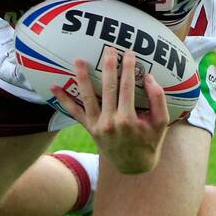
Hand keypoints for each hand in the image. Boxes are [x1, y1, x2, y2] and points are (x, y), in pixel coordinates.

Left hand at [50, 50, 170, 174]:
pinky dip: (64, 100)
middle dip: (108, 66)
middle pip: (108, 88)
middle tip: (108, 49)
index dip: (128, 68)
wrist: (134, 166)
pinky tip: (54, 88)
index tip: (129, 53)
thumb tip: (149, 78)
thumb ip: (158, 100)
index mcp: (129, 119)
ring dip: (82, 78)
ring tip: (78, 61)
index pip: (128, 87)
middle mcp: (110, 122)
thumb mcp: (161, 123)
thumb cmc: (150, 142)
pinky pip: (75, 113)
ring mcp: (97, 126)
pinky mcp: (89, 129)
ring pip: (88, 97)